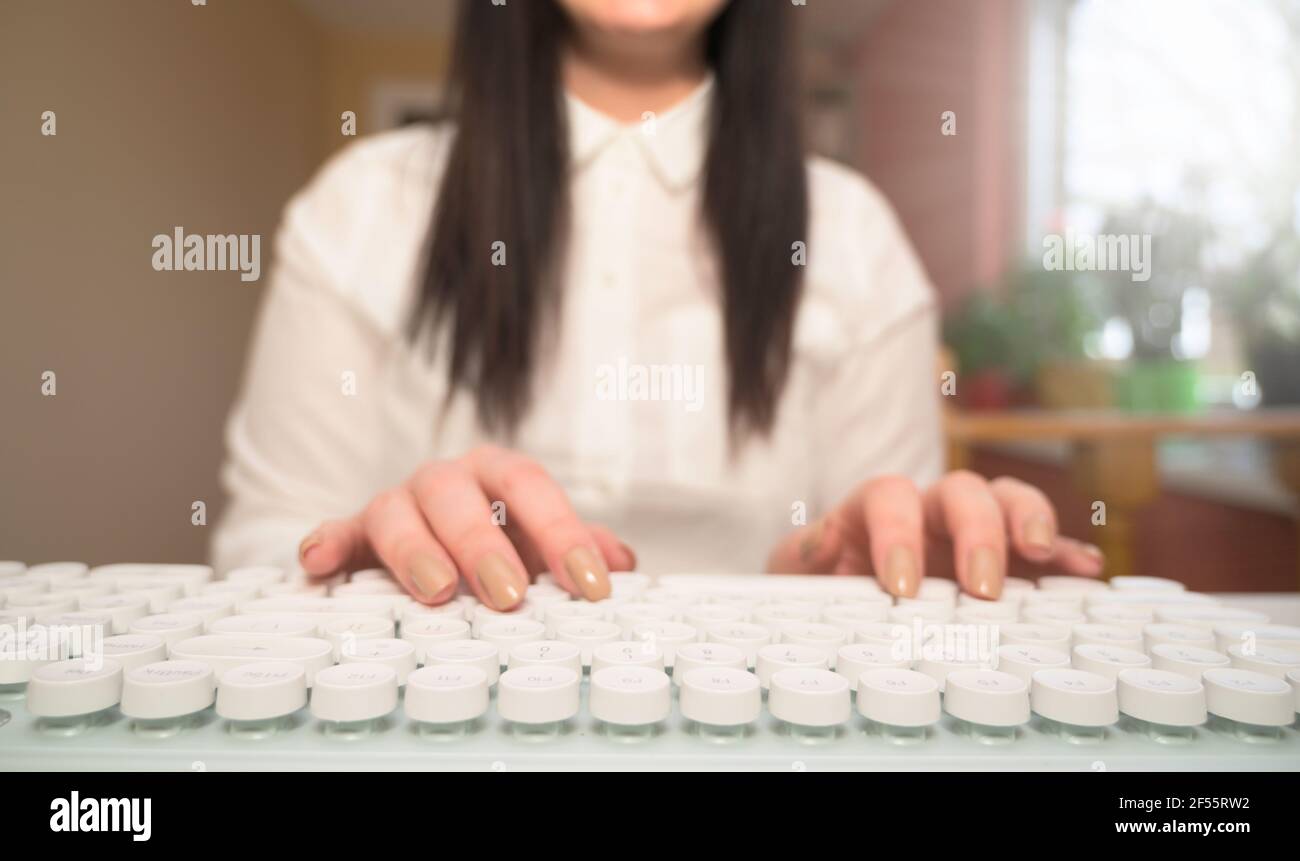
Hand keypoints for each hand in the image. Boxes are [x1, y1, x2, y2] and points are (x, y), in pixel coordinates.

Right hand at [296, 445, 635, 609]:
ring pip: (396, 512)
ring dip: (416, 551)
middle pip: (459, 497)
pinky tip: (319, 565)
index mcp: (496, 475)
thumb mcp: (537, 543)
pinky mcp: (353, 535)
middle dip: (485, 545)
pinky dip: (325, 545)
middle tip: (509, 594)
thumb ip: (575, 549)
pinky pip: (337, 535)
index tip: (592, 584)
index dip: (564, 533)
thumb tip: (622, 562)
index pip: (532, 488)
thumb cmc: (495, 539)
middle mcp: (445, 481)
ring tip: (437, 591)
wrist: (430, 536)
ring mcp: (396, 505)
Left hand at [766, 471, 1103, 598]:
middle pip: (960, 491)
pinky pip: (1041, 545)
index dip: (899, 534)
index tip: (901, 587)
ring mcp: (968, 532)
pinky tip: (1085, 568)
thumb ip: (801, 555)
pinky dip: (1064, 552)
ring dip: (1028, 521)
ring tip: (1042, 553)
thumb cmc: (813, 586)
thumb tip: (820, 540)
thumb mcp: (789, 574)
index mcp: (872, 510)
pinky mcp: (1002, 560)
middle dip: (976, 531)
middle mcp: (926, 511)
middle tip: (982, 585)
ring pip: (1005, 500)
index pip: (889, 496)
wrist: (829, 607)